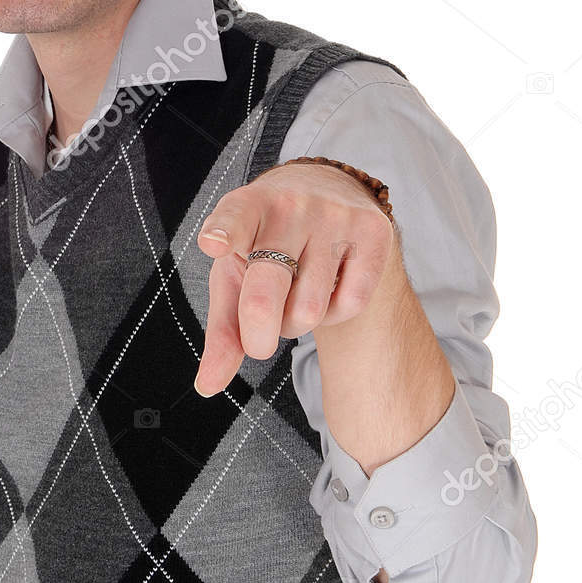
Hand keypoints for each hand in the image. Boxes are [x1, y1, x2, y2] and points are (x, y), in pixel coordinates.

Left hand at [193, 162, 396, 395]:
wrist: (325, 195)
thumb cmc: (265, 246)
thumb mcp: (235, 276)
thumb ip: (222, 330)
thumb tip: (208, 387)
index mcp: (246, 208)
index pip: (234, 218)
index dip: (224, 232)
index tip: (213, 244)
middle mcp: (290, 206)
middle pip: (266, 293)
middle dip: (258, 336)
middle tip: (259, 344)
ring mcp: (334, 216)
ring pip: (309, 310)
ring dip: (296, 323)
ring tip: (294, 298)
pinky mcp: (373, 231)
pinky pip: (349, 304)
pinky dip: (333, 314)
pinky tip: (327, 291)